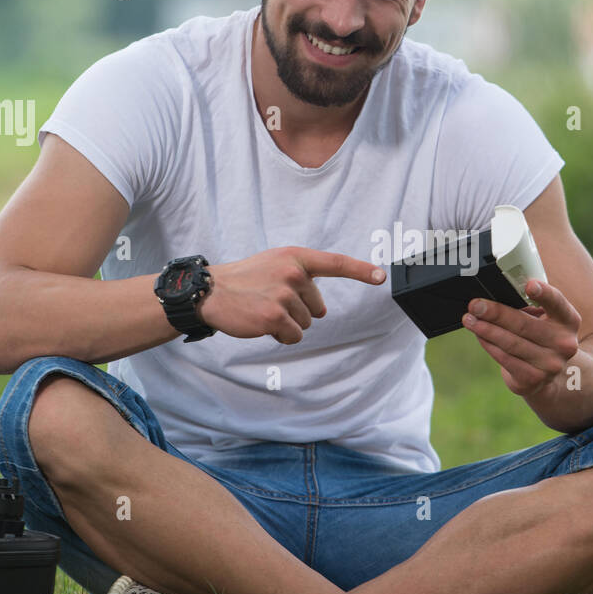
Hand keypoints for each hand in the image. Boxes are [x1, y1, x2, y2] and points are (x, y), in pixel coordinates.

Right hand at [199, 246, 384, 343]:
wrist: (210, 291)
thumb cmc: (245, 279)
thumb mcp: (274, 264)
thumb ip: (300, 275)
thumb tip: (322, 307)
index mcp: (295, 257)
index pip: (335, 263)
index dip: (361, 270)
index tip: (381, 276)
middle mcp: (293, 273)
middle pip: (318, 307)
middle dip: (299, 311)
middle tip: (270, 300)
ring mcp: (284, 295)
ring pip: (305, 324)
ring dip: (287, 323)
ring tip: (262, 308)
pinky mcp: (275, 316)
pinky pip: (293, 336)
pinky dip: (280, 335)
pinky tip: (260, 322)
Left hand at [462, 279, 581, 396]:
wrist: (546, 377)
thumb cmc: (539, 338)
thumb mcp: (543, 320)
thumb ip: (527, 307)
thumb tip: (492, 299)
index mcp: (569, 321)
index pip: (557, 303)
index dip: (544, 293)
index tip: (529, 285)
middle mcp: (564, 343)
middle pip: (525, 324)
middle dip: (496, 313)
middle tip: (475, 305)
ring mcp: (551, 364)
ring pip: (511, 343)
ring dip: (486, 329)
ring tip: (469, 319)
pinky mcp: (534, 379)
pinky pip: (505, 358)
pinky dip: (489, 345)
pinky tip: (478, 335)